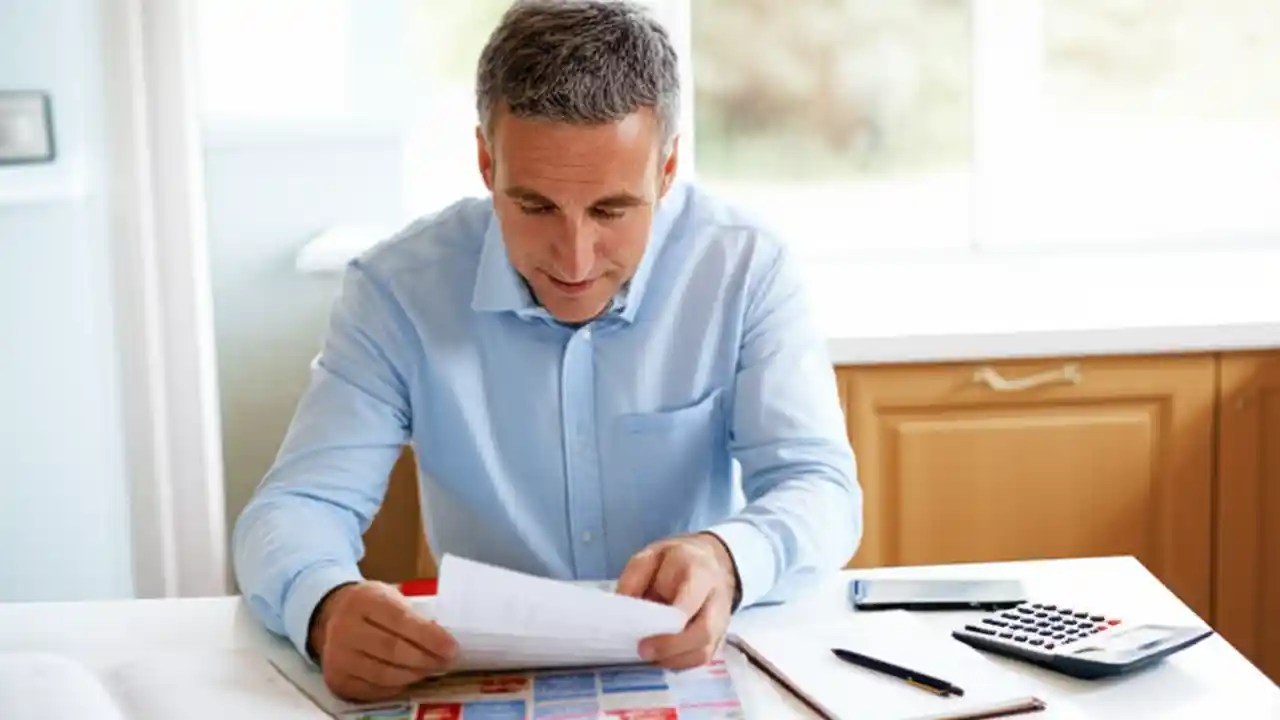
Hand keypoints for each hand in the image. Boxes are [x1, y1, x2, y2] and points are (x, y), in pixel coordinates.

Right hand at [308, 581, 457, 700]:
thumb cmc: (372, 605)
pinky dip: (395, 687)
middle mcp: (345, 628)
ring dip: (413, 675)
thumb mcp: (390, 596)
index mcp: (364, 600)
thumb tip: (443, 639)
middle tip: (446, 663)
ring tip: (430, 671)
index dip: (429, 637)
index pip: (401, 620)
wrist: (332, 615)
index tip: (451, 648)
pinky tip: (409, 680)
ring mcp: (337, 656)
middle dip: (425, 659)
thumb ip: (414, 613)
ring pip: (383, 674)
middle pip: (392, 650)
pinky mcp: (336, 679)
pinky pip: (372, 690)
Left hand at [616, 533, 739, 669]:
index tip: (648, 632)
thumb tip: (622, 606)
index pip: (692, 598)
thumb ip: (636, 577)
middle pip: (705, 632)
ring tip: (648, 656)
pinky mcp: (718, 638)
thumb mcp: (652, 555)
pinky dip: (679, 663)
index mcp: (700, 572)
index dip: (672, 619)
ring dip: (673, 660)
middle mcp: (717, 600)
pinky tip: (660, 658)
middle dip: (672, 647)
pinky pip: (701, 658)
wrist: (711, 562)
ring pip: (704, 651)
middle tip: (643, 651)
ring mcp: (721, 622)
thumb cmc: (678, 560)